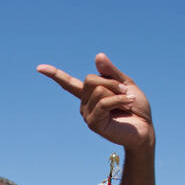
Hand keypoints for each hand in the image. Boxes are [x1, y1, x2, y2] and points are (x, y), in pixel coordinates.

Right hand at [37, 54, 153, 150]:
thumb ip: (111, 72)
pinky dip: (119, 100)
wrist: (145, 129)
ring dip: (118, 92)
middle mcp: (85, 104)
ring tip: (127, 102)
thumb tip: (97, 56)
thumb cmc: (137, 108)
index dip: (54, 74)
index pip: (68, 83)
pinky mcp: (94, 124)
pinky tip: (128, 104)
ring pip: (98, 90)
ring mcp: (87, 115)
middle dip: (112, 82)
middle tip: (125, 92)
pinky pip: (103, 102)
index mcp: (90, 94)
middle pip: (90, 79)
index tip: (39, 68)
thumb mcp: (126, 83)